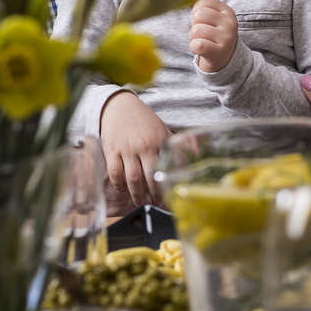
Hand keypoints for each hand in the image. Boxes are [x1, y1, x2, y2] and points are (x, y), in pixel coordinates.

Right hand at [99, 90, 171, 207]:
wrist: (119, 105)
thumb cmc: (144, 120)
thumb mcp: (163, 129)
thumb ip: (178, 144)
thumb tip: (198, 156)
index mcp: (160, 141)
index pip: (166, 170)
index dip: (167, 187)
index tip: (169, 198)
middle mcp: (144, 146)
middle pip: (150, 178)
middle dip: (153, 196)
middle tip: (155, 205)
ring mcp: (127, 149)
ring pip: (132, 179)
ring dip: (136, 194)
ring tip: (140, 202)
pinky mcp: (111, 150)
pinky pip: (115, 173)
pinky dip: (119, 184)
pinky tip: (122, 189)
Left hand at [189, 0, 237, 72]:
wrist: (224, 59)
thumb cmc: (213, 34)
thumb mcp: (212, 17)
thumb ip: (199, 5)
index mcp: (228, 11)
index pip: (204, 1)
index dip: (197, 10)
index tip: (204, 20)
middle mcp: (230, 23)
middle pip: (199, 14)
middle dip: (194, 24)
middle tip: (202, 33)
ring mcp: (226, 38)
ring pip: (196, 30)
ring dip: (193, 37)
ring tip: (202, 41)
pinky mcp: (218, 52)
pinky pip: (196, 44)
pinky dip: (194, 47)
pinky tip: (202, 49)